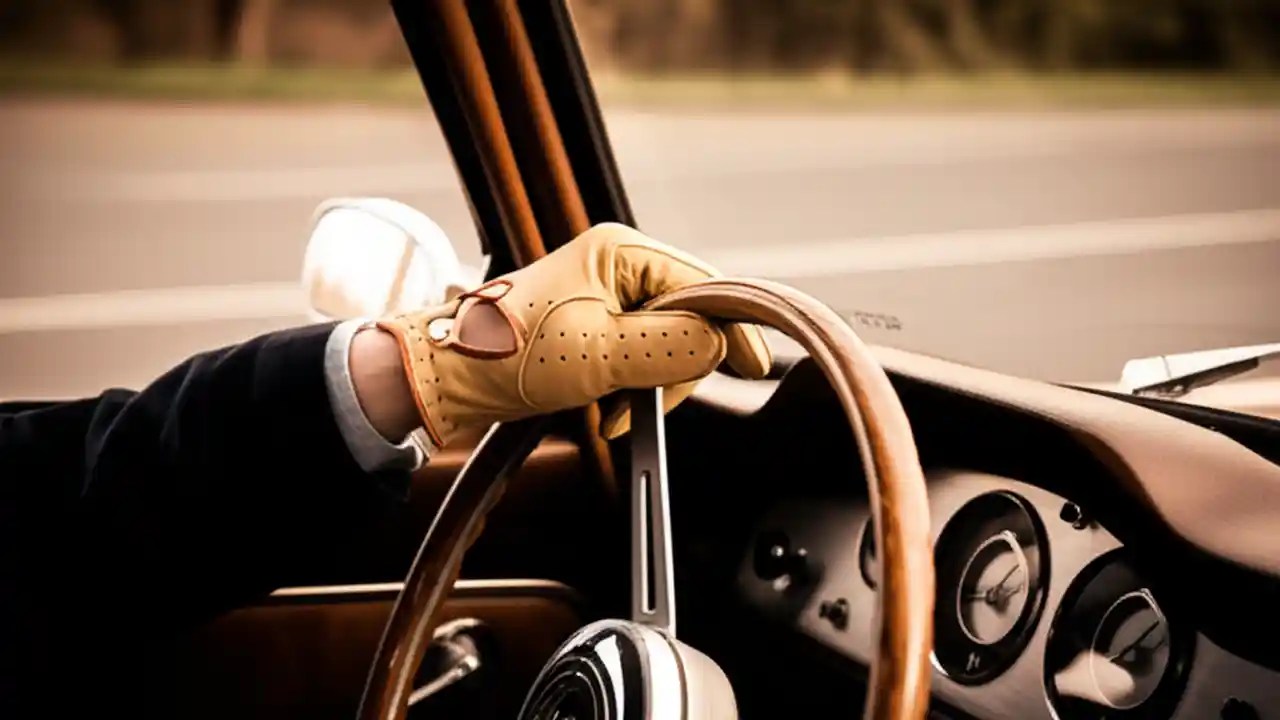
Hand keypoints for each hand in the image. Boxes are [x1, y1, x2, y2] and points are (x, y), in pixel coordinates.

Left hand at [374, 223, 771, 447]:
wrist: (447, 378)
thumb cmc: (509, 354)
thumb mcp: (599, 353)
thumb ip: (670, 346)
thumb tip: (725, 344)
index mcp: (622, 251)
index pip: (705, 285)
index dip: (731, 328)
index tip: (754, 369)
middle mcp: (619, 266)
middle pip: (691, 317)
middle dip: (678, 368)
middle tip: (650, 404)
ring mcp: (608, 298)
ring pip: (668, 344)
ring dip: (651, 387)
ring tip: (611, 412)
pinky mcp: (597, 328)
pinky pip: (642, 359)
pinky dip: (633, 391)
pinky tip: (606, 412)